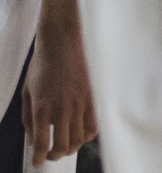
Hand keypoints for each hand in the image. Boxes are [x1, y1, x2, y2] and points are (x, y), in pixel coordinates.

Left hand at [23, 0, 94, 165]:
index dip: (39, 158)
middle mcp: (62, 108)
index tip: (37, 162)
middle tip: (52, 153)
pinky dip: (88, 133)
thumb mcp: (27, 92)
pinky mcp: (93, 94)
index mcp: (42, 108)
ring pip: (80, 137)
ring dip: (72, 145)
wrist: (63, 40)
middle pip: (64, 146)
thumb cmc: (42, 64)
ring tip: (67, 143)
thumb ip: (28, 119)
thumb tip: (33, 139)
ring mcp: (80, 101)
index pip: (42, 144)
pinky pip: (95, 122)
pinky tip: (82, 131)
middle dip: (56, 155)